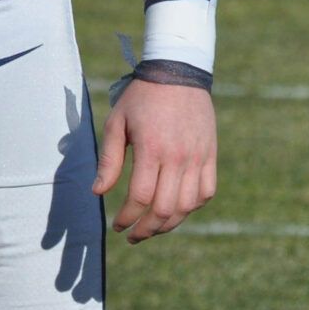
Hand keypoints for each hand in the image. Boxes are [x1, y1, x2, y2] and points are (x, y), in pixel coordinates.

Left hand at [95, 78, 216, 242]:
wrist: (178, 73)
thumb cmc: (140, 98)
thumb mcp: (116, 123)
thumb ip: (109, 160)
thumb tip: (98, 192)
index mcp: (152, 150)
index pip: (140, 197)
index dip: (127, 217)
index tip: (117, 226)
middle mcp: (179, 157)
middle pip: (166, 209)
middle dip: (147, 229)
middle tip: (132, 236)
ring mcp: (198, 157)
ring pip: (188, 205)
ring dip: (169, 224)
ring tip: (152, 230)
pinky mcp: (210, 154)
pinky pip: (206, 191)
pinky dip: (192, 207)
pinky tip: (176, 211)